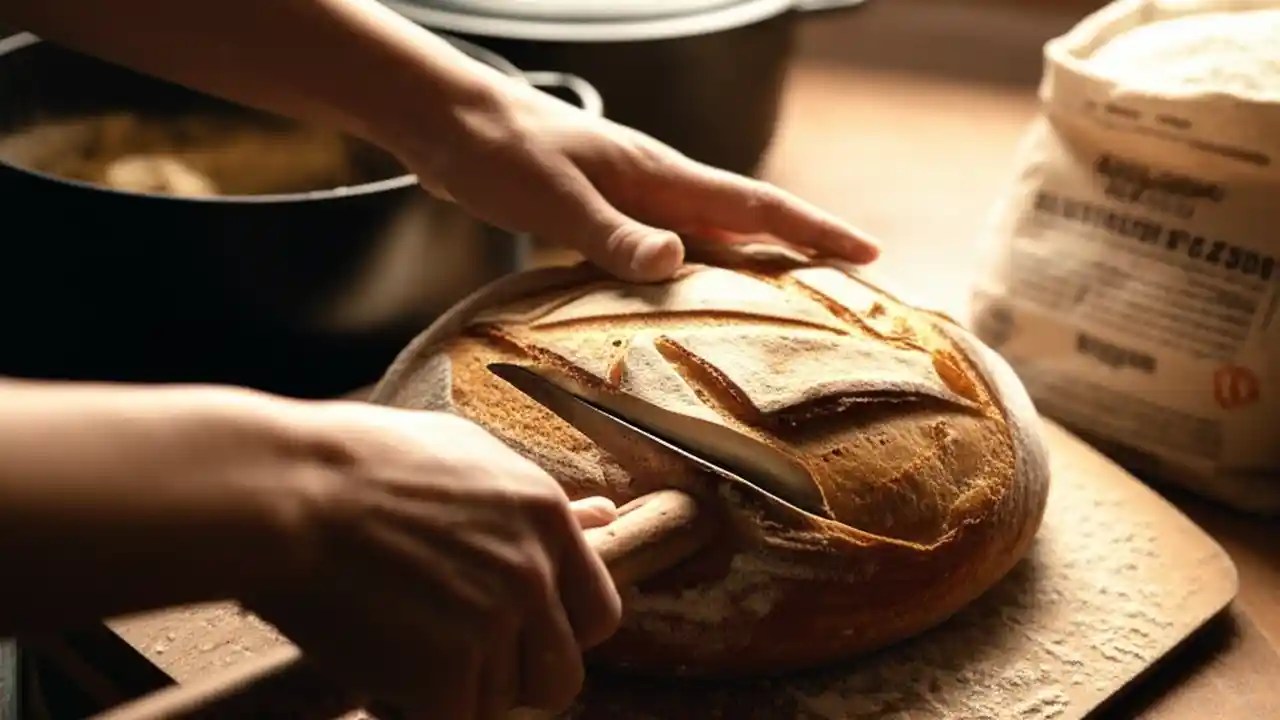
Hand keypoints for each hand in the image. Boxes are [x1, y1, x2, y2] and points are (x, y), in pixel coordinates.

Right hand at [249, 400, 621, 719]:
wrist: (288, 494)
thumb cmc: (361, 464)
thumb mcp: (468, 456)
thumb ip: (537, 500)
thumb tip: (605, 516)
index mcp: (545, 518)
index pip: (599, 614)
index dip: (558, 634)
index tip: (517, 635)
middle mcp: (533, 572)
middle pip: (561, 674)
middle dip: (514, 679)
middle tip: (459, 662)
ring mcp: (494, 622)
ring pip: (502, 702)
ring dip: (456, 693)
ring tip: (404, 653)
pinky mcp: (447, 671)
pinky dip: (414, 712)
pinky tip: (382, 679)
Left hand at [387, 71, 879, 282]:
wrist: (447, 122)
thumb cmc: (498, 152)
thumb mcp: (554, 198)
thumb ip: (612, 235)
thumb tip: (676, 264)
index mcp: (659, 178)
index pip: (754, 205)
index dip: (813, 230)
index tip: (868, 253)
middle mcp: (656, 189)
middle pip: (745, 224)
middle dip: (800, 253)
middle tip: (847, 294)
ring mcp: (631, 201)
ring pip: (707, 239)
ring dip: (749, 267)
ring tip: (785, 307)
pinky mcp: (601, 215)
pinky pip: (664, 251)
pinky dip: (692, 276)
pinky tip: (688, 303)